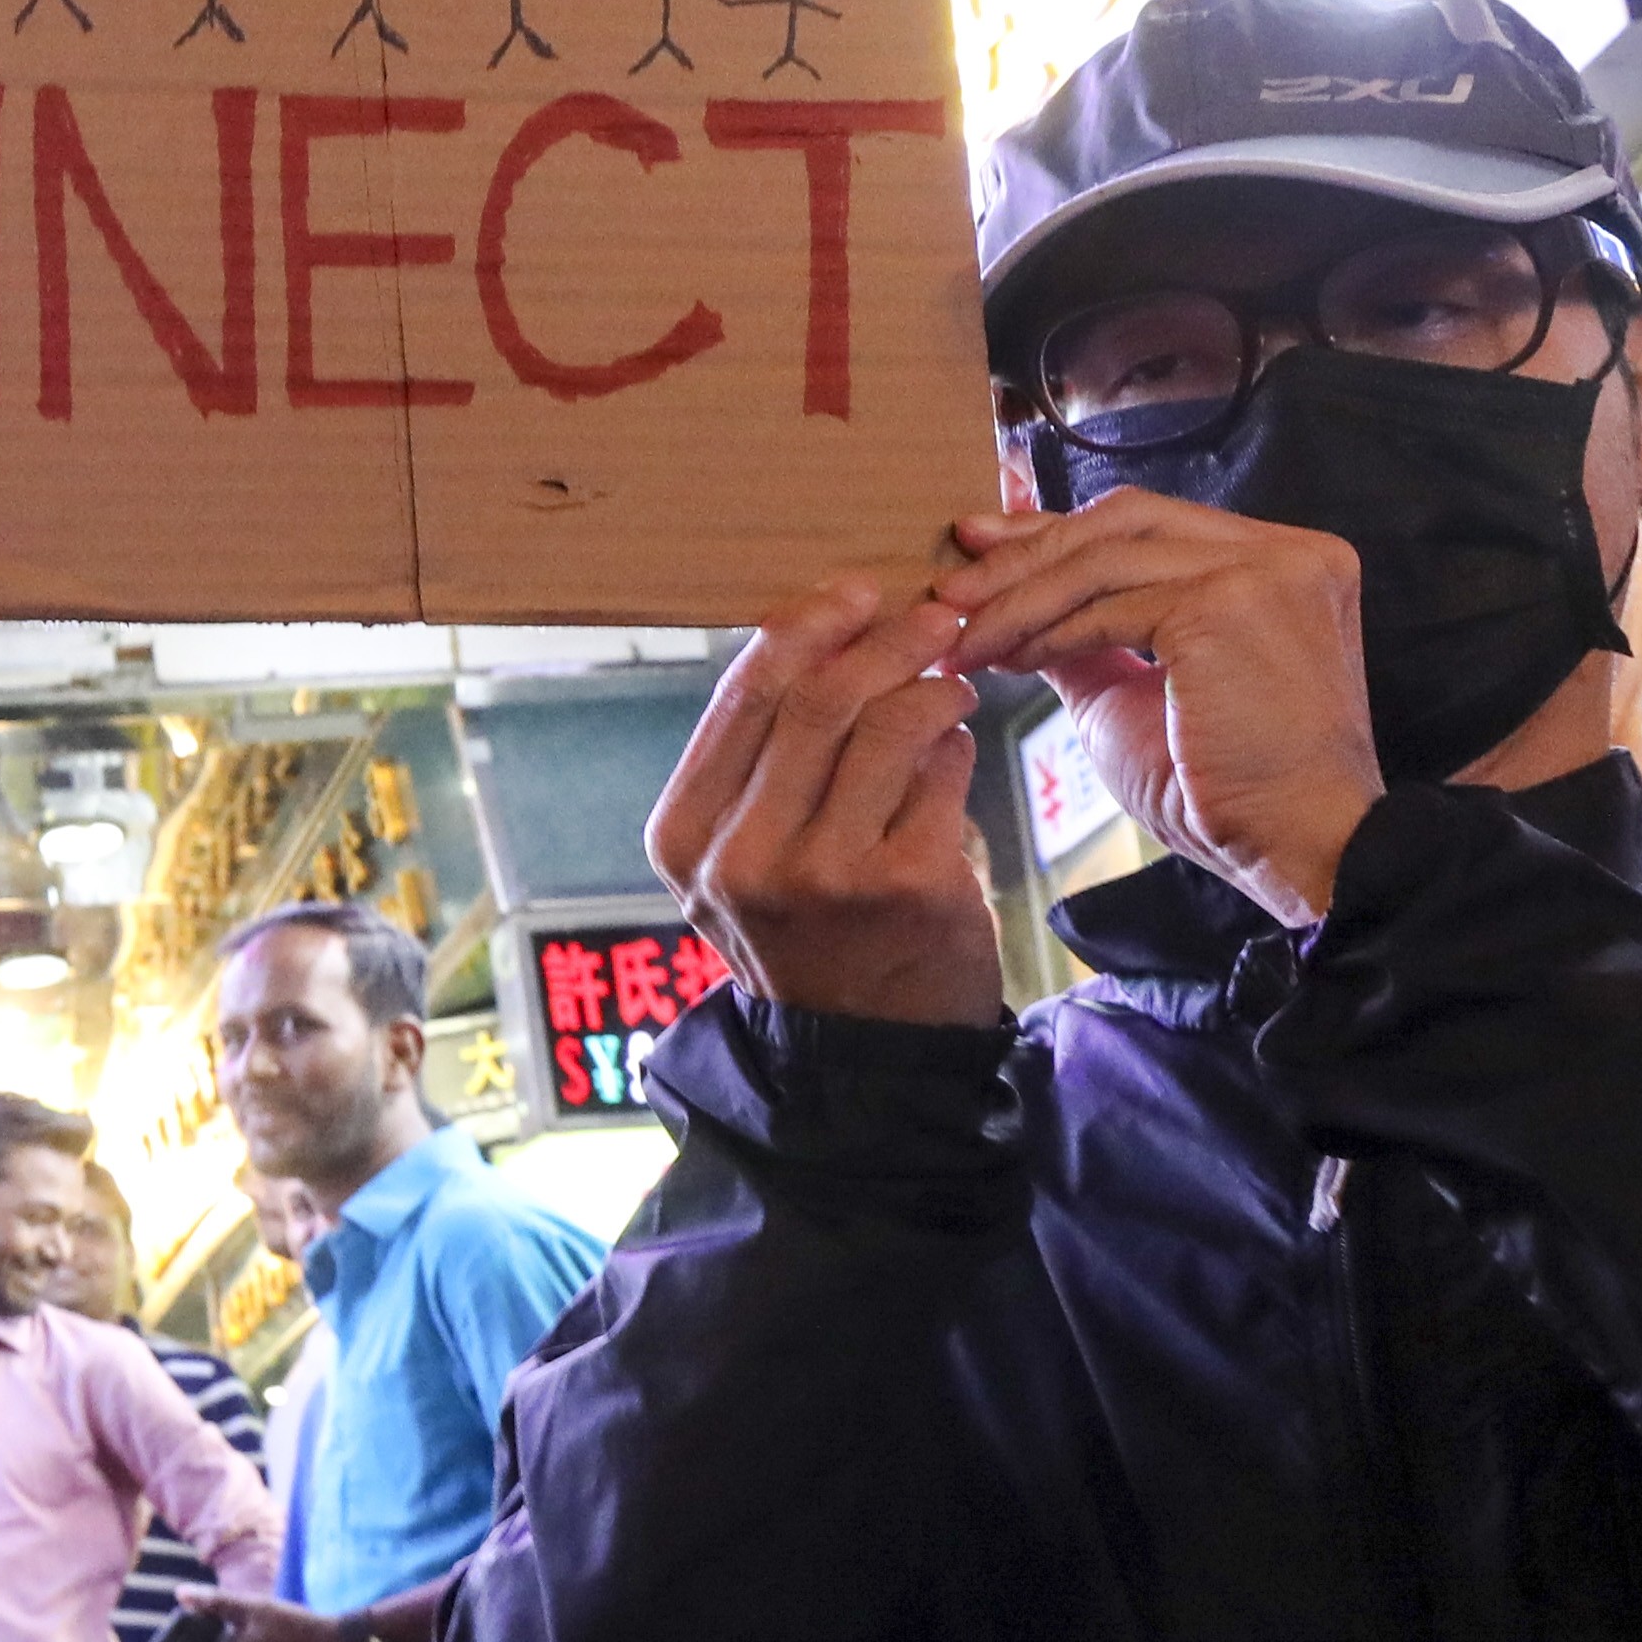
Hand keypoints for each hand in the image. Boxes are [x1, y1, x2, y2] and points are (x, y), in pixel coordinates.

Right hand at [649, 576, 1010, 1024]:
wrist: (863, 1051)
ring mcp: (823, 875)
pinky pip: (942, 774)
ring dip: (933, 686)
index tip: (857, 590)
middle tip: (935, 616)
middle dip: (885, 638)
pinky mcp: (906, 887)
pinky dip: (957, 746)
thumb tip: (820, 632)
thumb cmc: (807, 929)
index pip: (743, 695)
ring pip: (886, 726)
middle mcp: (741, 855)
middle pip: (816, 698)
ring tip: (953, 684)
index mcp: (683, 835)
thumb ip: (759, 763)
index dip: (807, 625)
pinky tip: (958, 749)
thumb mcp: (741, 854)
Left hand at [931, 492, 1382, 928]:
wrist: (1298, 845)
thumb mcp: (1136, 693)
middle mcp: (1288, 550)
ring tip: (961, 639)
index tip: (977, 545)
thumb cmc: (1227, 789)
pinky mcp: (1232, 603)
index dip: (1053, 531)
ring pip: (1105, 559)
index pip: (1146, 525)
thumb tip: (1013, 601)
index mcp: (1282, 562)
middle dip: (1024, 554)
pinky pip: (1110, 607)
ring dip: (1018, 600)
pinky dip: (1049, 631)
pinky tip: (1008, 660)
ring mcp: (1268, 569)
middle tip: (949, 590)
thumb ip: (1087, 636)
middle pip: (1123, 521)